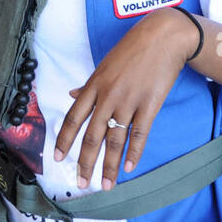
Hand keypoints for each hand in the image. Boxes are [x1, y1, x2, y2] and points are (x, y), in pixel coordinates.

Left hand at [53, 8, 193, 188]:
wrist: (163, 37)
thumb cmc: (133, 48)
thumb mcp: (105, 64)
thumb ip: (89, 84)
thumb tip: (71, 94)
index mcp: (94, 85)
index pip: (74, 118)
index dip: (64, 140)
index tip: (57, 158)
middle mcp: (108, 96)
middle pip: (92, 136)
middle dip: (85, 163)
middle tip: (81, 183)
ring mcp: (129, 101)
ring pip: (115, 140)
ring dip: (110, 166)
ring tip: (106, 185)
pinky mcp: (150, 105)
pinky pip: (139, 134)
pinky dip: (134, 152)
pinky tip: (129, 168)